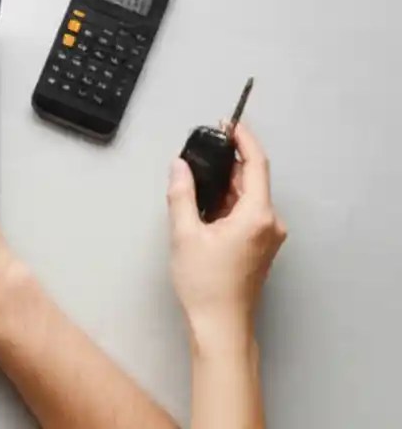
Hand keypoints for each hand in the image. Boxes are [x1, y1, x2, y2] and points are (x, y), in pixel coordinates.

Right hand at [167, 123, 285, 346]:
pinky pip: (247, 213)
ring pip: (248, 197)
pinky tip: (206, 208)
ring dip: (225, 185)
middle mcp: (269, 223)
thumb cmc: (206, 286)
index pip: (256, 164)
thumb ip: (182, 194)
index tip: (229, 124)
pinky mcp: (260, 246)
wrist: (220, 325)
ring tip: (196, 181)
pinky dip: (228, 204)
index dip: (243, 139)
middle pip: (252, 180)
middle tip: (202, 150)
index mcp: (257, 215)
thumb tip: (179, 166)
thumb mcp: (184, 234)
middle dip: (228, 163)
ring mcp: (268, 236)